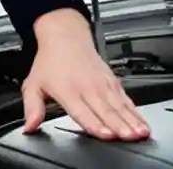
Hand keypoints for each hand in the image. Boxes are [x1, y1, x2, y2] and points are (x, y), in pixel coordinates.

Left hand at [21, 9, 150, 141]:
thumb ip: (32, 108)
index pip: (83, 112)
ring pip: (120, 106)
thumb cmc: (50, 62)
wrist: (65, 36)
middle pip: (106, 111)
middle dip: (119, 126)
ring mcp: (103, 85)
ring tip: (142, 132)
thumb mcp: (33, 84)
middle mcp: (88, 88)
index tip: (106, 135)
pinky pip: (126, 100)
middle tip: (130, 136)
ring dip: (132, 120)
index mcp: (68, 91)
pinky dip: (136, 112)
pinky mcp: (113, 82)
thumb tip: (28, 127)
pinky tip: (143, 123)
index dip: (95, 125)